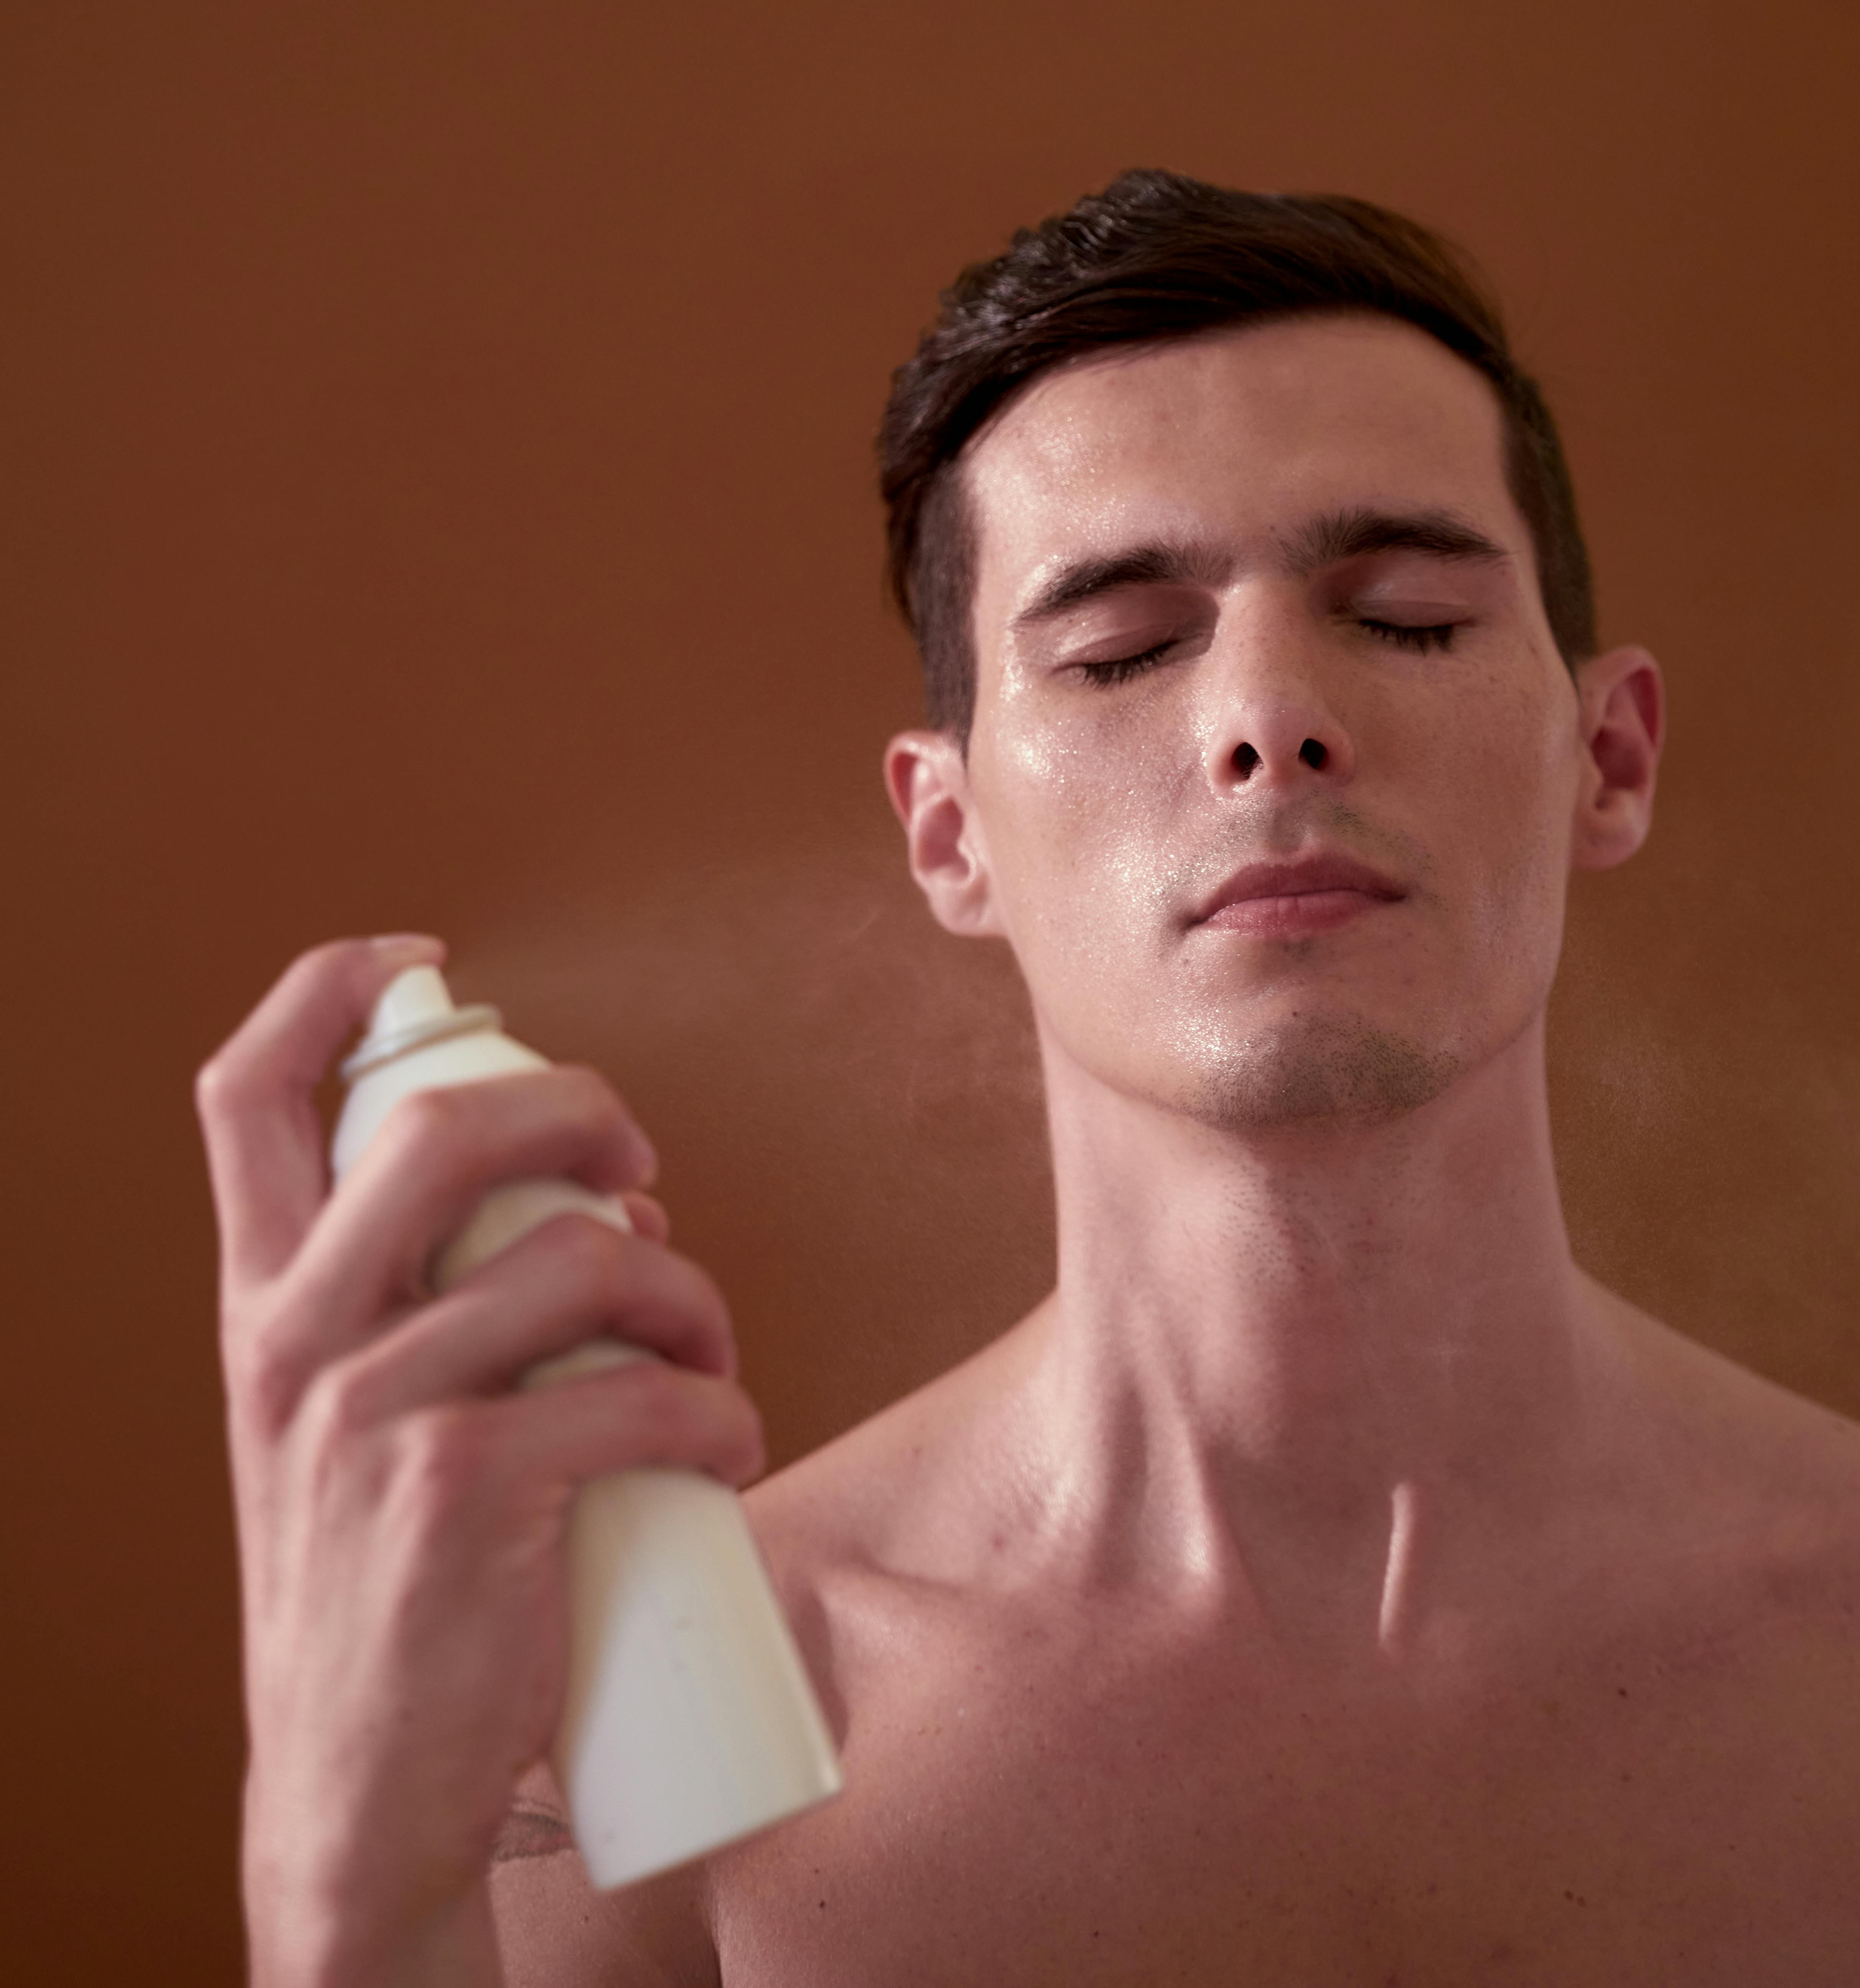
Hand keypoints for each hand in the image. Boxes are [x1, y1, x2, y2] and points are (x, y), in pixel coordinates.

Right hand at [199, 937, 763, 1987]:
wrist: (355, 1786)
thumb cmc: (381, 1579)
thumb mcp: (340, 1424)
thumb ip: (417, 1307)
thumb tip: (604, 1213)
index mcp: (257, 1306)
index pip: (244, 1093)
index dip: (326, 990)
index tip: (416, 961)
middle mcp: (297, 1341)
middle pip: (443, 1125)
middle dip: (575, 1106)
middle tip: (640, 1163)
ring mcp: (376, 1413)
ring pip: (578, 1259)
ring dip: (685, 1289)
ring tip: (710, 1346)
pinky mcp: (469, 1493)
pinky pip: (641, 1394)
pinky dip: (719, 1408)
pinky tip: (726, 1445)